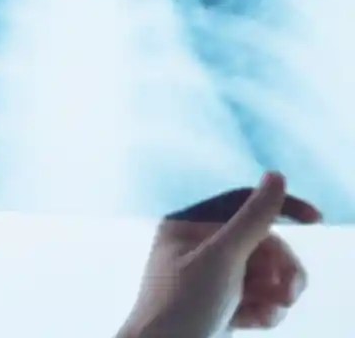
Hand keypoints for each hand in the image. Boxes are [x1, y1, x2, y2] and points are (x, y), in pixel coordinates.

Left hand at [119, 172, 320, 337]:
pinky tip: (257, 322)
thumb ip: (253, 218)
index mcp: (187, 226)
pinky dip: (264, 309)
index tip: (316, 220)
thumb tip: (276, 176)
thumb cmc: (183, 303)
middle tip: (289, 292)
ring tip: (274, 309)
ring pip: (264, 272)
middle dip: (280, 266)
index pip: (241, 202)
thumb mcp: (222, 257)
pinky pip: (257, 298)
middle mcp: (197, 247)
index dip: (280, 206)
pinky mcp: (221, 305)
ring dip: (276, 291)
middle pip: (261, 242)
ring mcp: (211, 277)